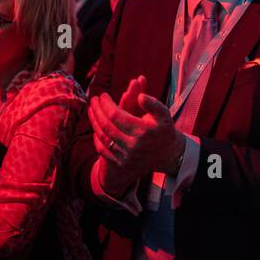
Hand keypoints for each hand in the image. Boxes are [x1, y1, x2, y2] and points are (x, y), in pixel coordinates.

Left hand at [89, 75, 183, 189]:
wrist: (168, 155)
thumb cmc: (164, 130)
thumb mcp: (164, 114)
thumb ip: (153, 104)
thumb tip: (140, 96)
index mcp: (143, 131)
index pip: (116, 115)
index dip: (107, 104)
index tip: (103, 95)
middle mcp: (133, 145)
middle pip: (107, 126)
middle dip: (97, 111)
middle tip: (94, 100)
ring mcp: (126, 156)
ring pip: (103, 137)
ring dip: (94, 122)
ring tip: (91, 110)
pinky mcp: (122, 164)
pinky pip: (103, 150)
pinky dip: (97, 138)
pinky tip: (96, 127)